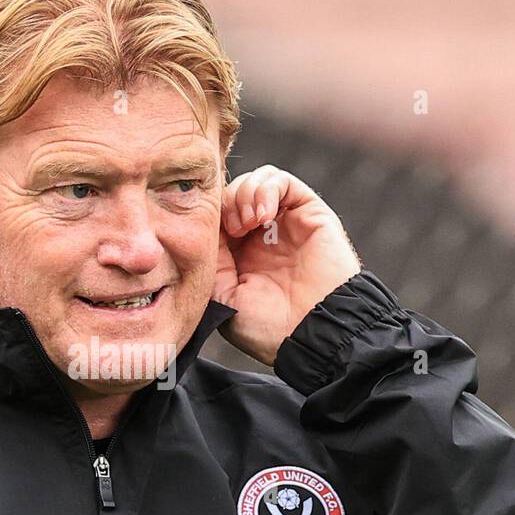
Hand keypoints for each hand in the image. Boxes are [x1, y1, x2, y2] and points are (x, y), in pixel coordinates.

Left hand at [212, 165, 361, 365]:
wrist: (310, 333)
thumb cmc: (267, 327)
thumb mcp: (222, 296)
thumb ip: (211, 259)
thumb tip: (204, 225)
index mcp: (240, 255)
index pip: (217, 214)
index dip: (209, 214)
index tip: (208, 233)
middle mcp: (263, 235)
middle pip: (234, 193)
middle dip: (226, 203)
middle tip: (232, 228)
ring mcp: (286, 222)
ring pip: (256, 181)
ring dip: (244, 194)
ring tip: (248, 223)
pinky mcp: (309, 212)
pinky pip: (282, 181)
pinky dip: (266, 188)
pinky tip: (262, 215)